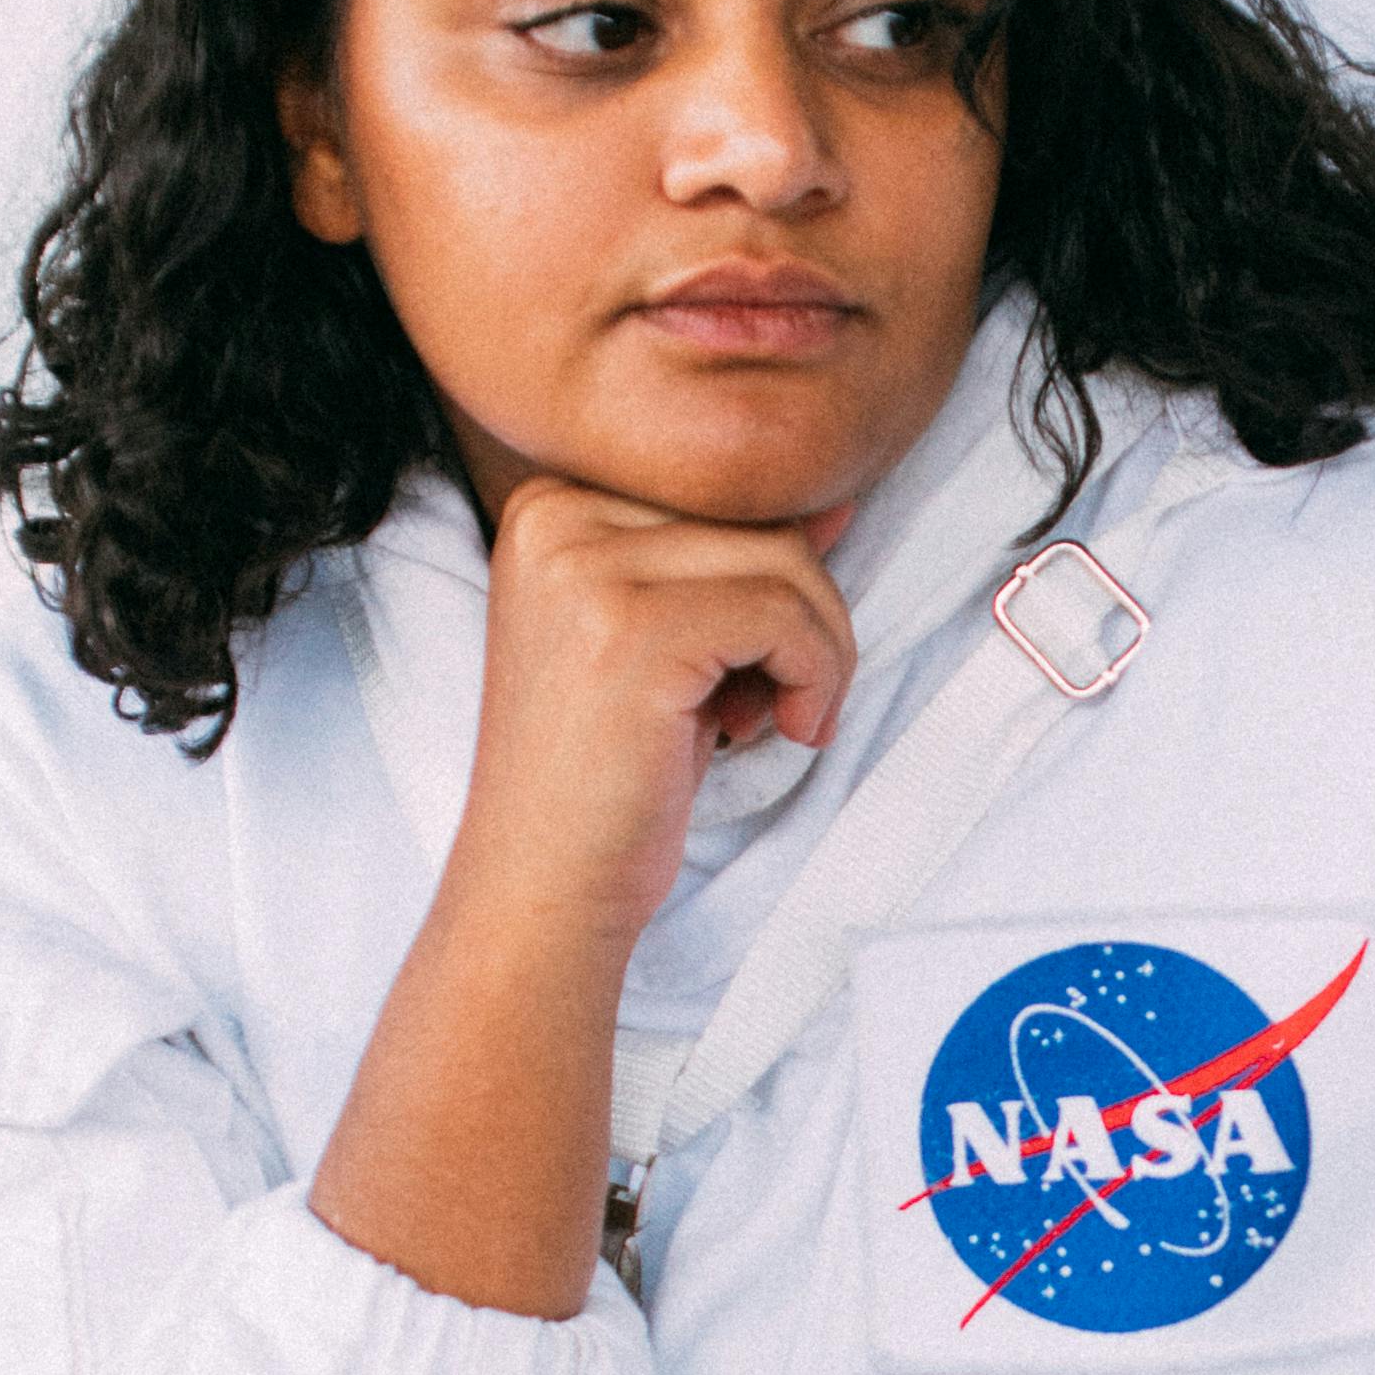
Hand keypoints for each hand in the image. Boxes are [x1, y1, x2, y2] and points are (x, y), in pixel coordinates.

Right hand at [314, 483, 852, 1316]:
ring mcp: (586, 567)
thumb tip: (833, 500)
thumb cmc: (607, 777)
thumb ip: (730, 562)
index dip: (768, 575)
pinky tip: (780, 731)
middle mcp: (554, 515)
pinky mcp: (634, 626)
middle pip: (757, 512)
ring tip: (773, 717)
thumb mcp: (671, 644)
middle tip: (770, 700)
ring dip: (817, 649)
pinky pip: (787, 613)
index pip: (721, 487)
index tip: (746, 664)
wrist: (542, 887)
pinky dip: (815, 677)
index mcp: (550, 503)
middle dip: (800, 612)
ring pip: (786, 559)